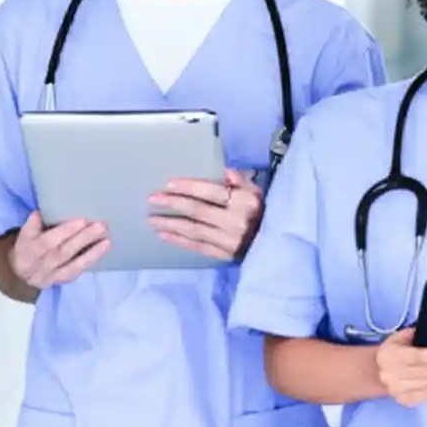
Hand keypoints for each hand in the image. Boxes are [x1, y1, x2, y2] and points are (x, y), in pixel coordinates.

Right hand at [10, 211, 109, 288]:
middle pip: (62, 252)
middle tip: (101, 225)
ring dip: (91, 252)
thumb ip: (34, 224)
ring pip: (72, 264)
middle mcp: (39, 263)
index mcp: (28, 248)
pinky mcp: (60, 280)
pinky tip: (103, 250)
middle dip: (83, 238)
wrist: (21, 274)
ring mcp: (50, 274)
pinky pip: (76, 272)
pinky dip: (90, 261)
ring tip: (107, 239)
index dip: (64, 231)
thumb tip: (41, 213)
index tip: (81, 220)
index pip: (47, 241)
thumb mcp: (25, 234)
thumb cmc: (28, 246)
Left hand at [148, 168, 263, 259]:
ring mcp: (229, 240)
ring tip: (152, 219)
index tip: (170, 184)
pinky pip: (198, 246)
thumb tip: (226, 171)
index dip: (190, 187)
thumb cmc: (263, 213)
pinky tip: (165, 235)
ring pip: (194, 230)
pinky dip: (179, 240)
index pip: (213, 192)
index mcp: (245, 202)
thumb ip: (242, 181)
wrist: (274, 245)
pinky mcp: (224, 255)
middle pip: (199, 211)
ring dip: (171, 224)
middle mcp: (236, 221)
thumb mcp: (258, 193)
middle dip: (174, 204)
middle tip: (153, 199)